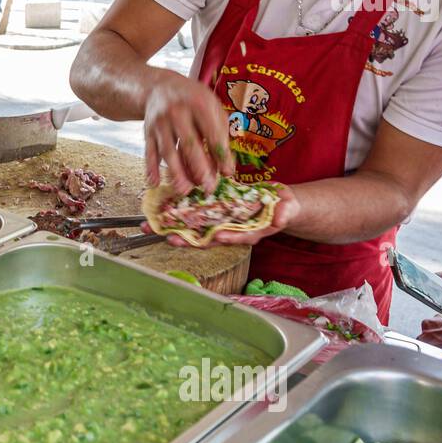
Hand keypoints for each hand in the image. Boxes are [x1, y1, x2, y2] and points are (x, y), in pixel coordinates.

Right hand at [142, 70, 233, 192]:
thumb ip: (220, 134)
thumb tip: (224, 168)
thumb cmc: (193, 101)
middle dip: (199, 168)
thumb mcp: (211, 108)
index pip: (212, 133)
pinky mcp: (148, 132)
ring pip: (168, 151)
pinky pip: (149, 152)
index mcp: (199, 104)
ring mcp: (160, 123)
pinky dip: (151, 168)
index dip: (220, 155)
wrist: (159, 87)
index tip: (227, 174)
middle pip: (189, 143)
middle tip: (208, 188)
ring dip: (176, 172)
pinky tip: (155, 183)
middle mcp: (178, 112)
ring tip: (184, 190)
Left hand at [161, 183, 299, 246]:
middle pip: (206, 238)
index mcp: (247, 233)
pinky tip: (160, 210)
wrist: (278, 203)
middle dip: (187, 239)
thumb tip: (281, 217)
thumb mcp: (288, 208)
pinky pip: (193, 213)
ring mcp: (220, 222)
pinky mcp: (213, 210)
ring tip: (153, 227)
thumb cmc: (284, 207)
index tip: (214, 236)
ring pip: (194, 228)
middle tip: (170, 238)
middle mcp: (230, 230)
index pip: (233, 237)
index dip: (224, 237)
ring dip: (174, 228)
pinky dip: (177, 212)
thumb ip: (284, 213)